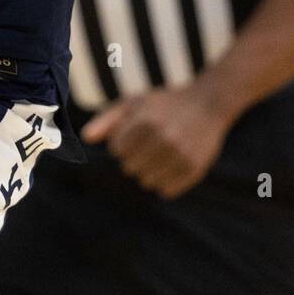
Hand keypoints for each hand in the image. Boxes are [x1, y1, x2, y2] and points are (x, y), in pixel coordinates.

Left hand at [80, 82, 231, 198]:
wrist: (208, 104)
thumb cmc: (164, 103)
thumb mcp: (134, 102)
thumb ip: (107, 119)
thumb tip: (85, 138)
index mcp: (146, 119)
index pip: (116, 150)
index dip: (122, 143)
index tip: (133, 134)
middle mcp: (164, 138)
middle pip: (129, 168)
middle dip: (133, 158)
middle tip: (147, 144)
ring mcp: (182, 155)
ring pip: (146, 182)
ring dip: (148, 171)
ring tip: (159, 154)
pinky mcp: (195, 169)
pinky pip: (166, 191)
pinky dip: (165, 181)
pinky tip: (171, 164)